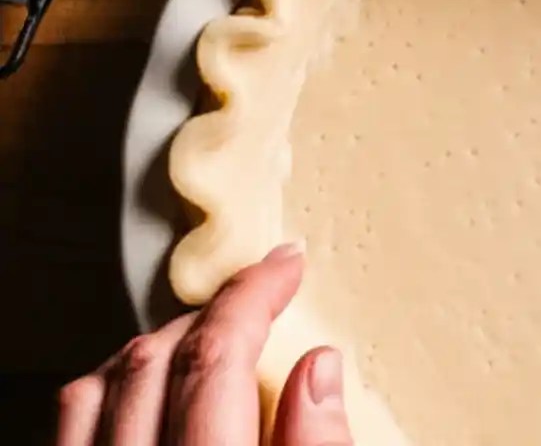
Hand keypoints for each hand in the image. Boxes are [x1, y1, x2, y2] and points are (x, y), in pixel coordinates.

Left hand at [57, 244, 351, 445]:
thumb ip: (316, 444)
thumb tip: (320, 366)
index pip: (217, 358)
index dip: (253, 297)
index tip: (286, 265)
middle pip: (154, 360)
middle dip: (214, 314)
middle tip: (261, 296)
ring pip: (98, 386)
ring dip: (158, 344)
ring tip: (208, 334)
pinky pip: (68, 426)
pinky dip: (110, 387)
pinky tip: (148, 388)